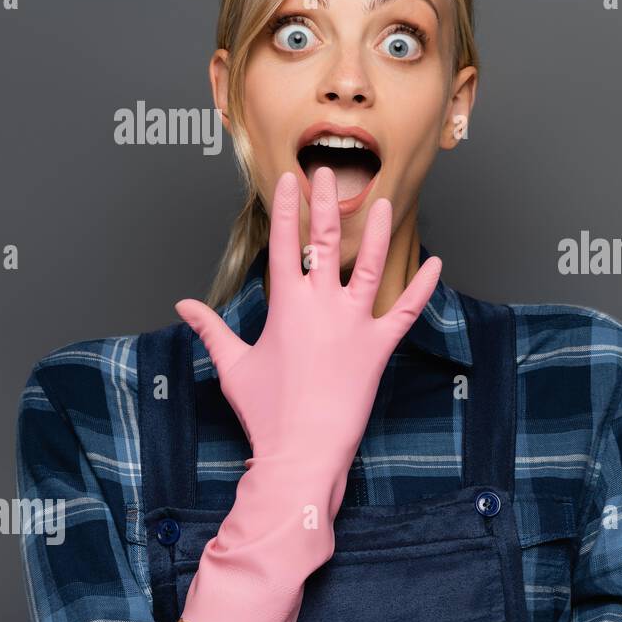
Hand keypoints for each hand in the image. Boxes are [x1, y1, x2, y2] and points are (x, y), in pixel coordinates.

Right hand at [171, 167, 440, 621]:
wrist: (303, 450)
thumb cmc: (266, 412)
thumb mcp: (233, 365)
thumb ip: (211, 329)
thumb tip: (184, 305)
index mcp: (285, 304)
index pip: (283, 242)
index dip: (285, 207)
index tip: (288, 179)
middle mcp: (322, 305)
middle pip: (325, 241)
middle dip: (325, 202)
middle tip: (327, 171)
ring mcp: (355, 323)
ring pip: (369, 265)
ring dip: (376, 232)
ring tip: (382, 202)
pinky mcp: (380, 346)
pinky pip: (407, 311)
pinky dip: (422, 287)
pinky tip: (436, 263)